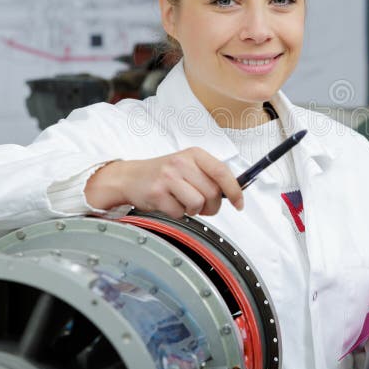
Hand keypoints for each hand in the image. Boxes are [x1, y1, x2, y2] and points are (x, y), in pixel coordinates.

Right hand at [85, 147, 244, 217]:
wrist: (130, 177)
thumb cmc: (163, 174)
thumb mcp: (188, 165)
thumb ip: (209, 175)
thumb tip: (234, 192)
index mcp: (194, 154)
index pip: (222, 171)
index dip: (235, 190)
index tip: (239, 203)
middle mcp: (181, 162)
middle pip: (212, 192)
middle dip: (212, 206)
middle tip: (203, 206)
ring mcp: (168, 177)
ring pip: (198, 203)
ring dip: (194, 211)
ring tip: (184, 203)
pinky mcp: (157, 193)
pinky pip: (180, 213)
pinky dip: (178, 214)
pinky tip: (170, 204)